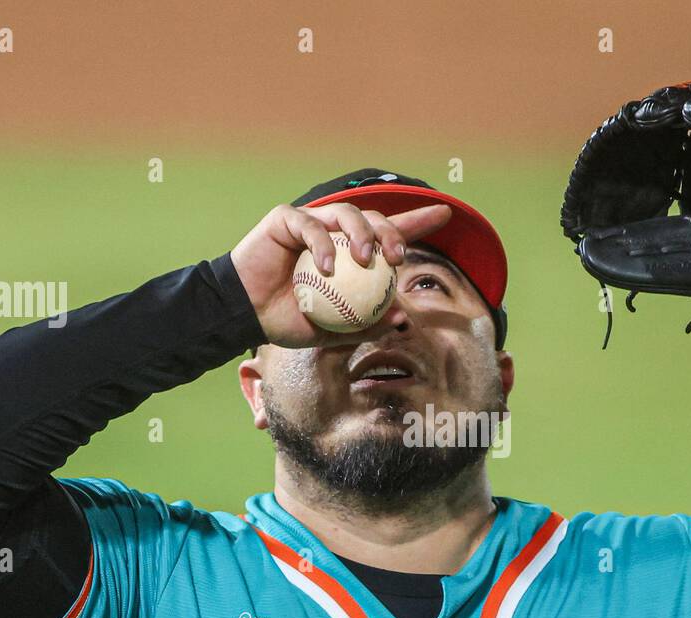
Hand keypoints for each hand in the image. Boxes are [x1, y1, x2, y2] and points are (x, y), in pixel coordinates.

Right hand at [229, 201, 452, 348]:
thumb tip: (403, 318)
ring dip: (362, 233)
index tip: (445, 213)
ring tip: (366, 260)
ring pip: (346, 213)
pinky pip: (310, 223)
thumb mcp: (333, 331)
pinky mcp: (285, 219)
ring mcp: (310, 222)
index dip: (417, 221)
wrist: (244, 314)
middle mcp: (334, 233)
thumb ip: (366, 324)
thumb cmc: (287, 321)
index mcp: (350, 255)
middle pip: (373, 218)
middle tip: (397, 257)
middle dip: (392, 231)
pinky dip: (323, 245)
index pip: (388, 232)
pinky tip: (328, 269)